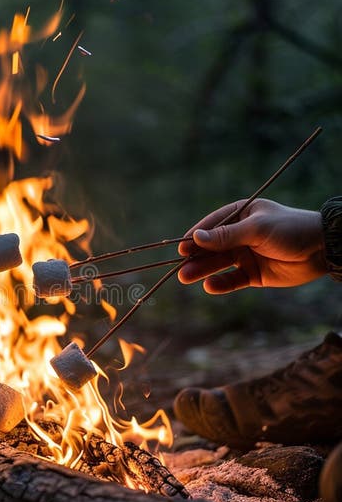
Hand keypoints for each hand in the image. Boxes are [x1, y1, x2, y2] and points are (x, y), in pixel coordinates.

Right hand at [177, 198, 326, 292]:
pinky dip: (221, 284)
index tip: (180, 248)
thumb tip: (196, 237)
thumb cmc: (290, 229)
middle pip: (212, 247)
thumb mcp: (256, 229)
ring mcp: (246, 255)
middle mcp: (240, 235)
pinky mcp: (253, 274)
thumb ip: (226, 236)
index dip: (195, 237)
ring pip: (219, 264)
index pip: (211, 226)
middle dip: (195, 257)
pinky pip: (232, 280)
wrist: (322, 249)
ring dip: (203, 270)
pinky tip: (209, 286)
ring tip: (185, 278)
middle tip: (179, 267)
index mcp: (240, 215)